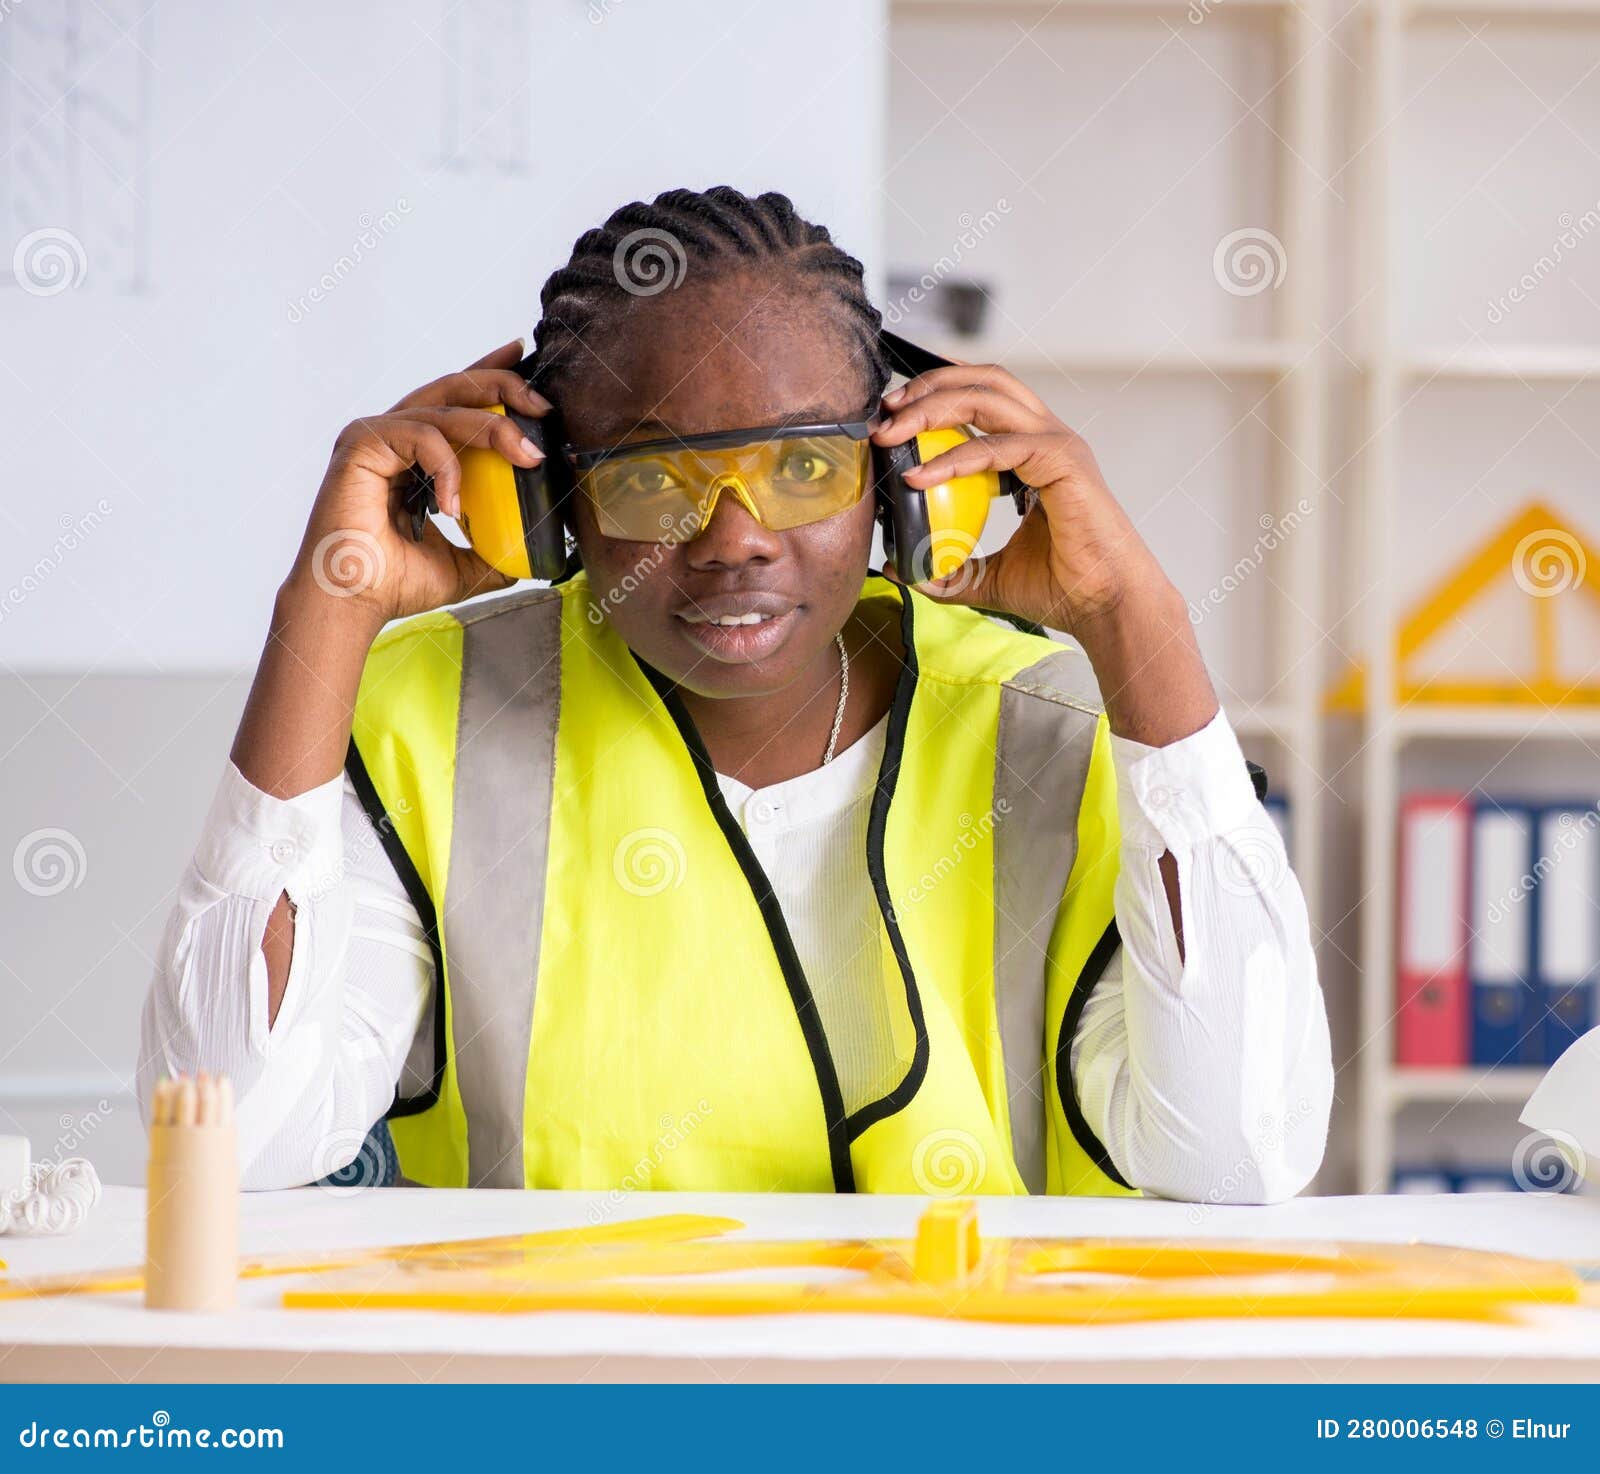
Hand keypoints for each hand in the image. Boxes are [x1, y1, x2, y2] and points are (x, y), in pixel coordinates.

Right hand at [284, 340, 549, 624]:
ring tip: (526, 457)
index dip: (490, 374)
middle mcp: (395, 437)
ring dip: (494, 427)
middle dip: (504, 387)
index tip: (523, 358)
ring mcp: (376, 437)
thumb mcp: (464, 565)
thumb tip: (532, 556)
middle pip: (454, 388)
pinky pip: (420, 435)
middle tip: (542, 406)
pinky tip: (454, 504)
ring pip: (445, 408)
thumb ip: (496, 551)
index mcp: (415, 454)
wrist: (353, 602)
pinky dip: (447, 465)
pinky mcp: (362, 444)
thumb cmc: (392, 582)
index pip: (457, 401)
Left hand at [869, 360, 1166, 636]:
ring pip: (989, 398)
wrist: (1105, 607)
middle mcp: (1048, 437)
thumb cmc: (1063, 588)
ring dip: (934, 407)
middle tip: (886, 412)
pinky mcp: (1064, 462)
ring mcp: (1058, 444)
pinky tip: (919, 476)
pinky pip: (999, 447)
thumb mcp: (988, 576)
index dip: (936, 395)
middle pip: (983, 382)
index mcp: (1033, 450)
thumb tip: (901, 569)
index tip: (892, 418)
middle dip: (928, 385)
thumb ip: (947, 569)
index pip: (982, 397)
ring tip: (894, 431)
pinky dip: (955, 457)